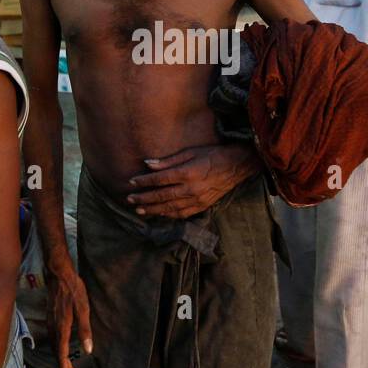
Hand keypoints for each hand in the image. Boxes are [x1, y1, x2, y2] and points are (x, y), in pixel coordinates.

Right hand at [45, 258, 91, 367]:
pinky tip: (62, 350)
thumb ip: (85, 330)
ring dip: (61, 359)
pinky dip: (58, 349)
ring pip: (54, 346)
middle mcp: (54, 327)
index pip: (62, 353)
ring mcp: (50, 322)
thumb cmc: (73, 289)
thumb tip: (88, 350)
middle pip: (57, 353)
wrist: (58, 273)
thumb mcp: (84, 308)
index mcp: (62, 327)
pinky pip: (53, 339)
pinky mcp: (50, 318)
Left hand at [126, 143, 258, 218]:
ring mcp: (197, 200)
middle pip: (162, 196)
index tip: (131, 182)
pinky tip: (159, 214)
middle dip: (144, 198)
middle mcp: (191, 189)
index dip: (144, 181)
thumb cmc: (212, 155)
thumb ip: (168, 161)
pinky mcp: (203, 206)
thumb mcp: (190, 152)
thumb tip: (148, 164)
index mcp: (188, 173)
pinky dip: (168, 215)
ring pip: (170, 208)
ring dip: (153, 210)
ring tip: (139, 210)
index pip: (160, 179)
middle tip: (130, 199)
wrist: (237, 166)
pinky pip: (182, 214)